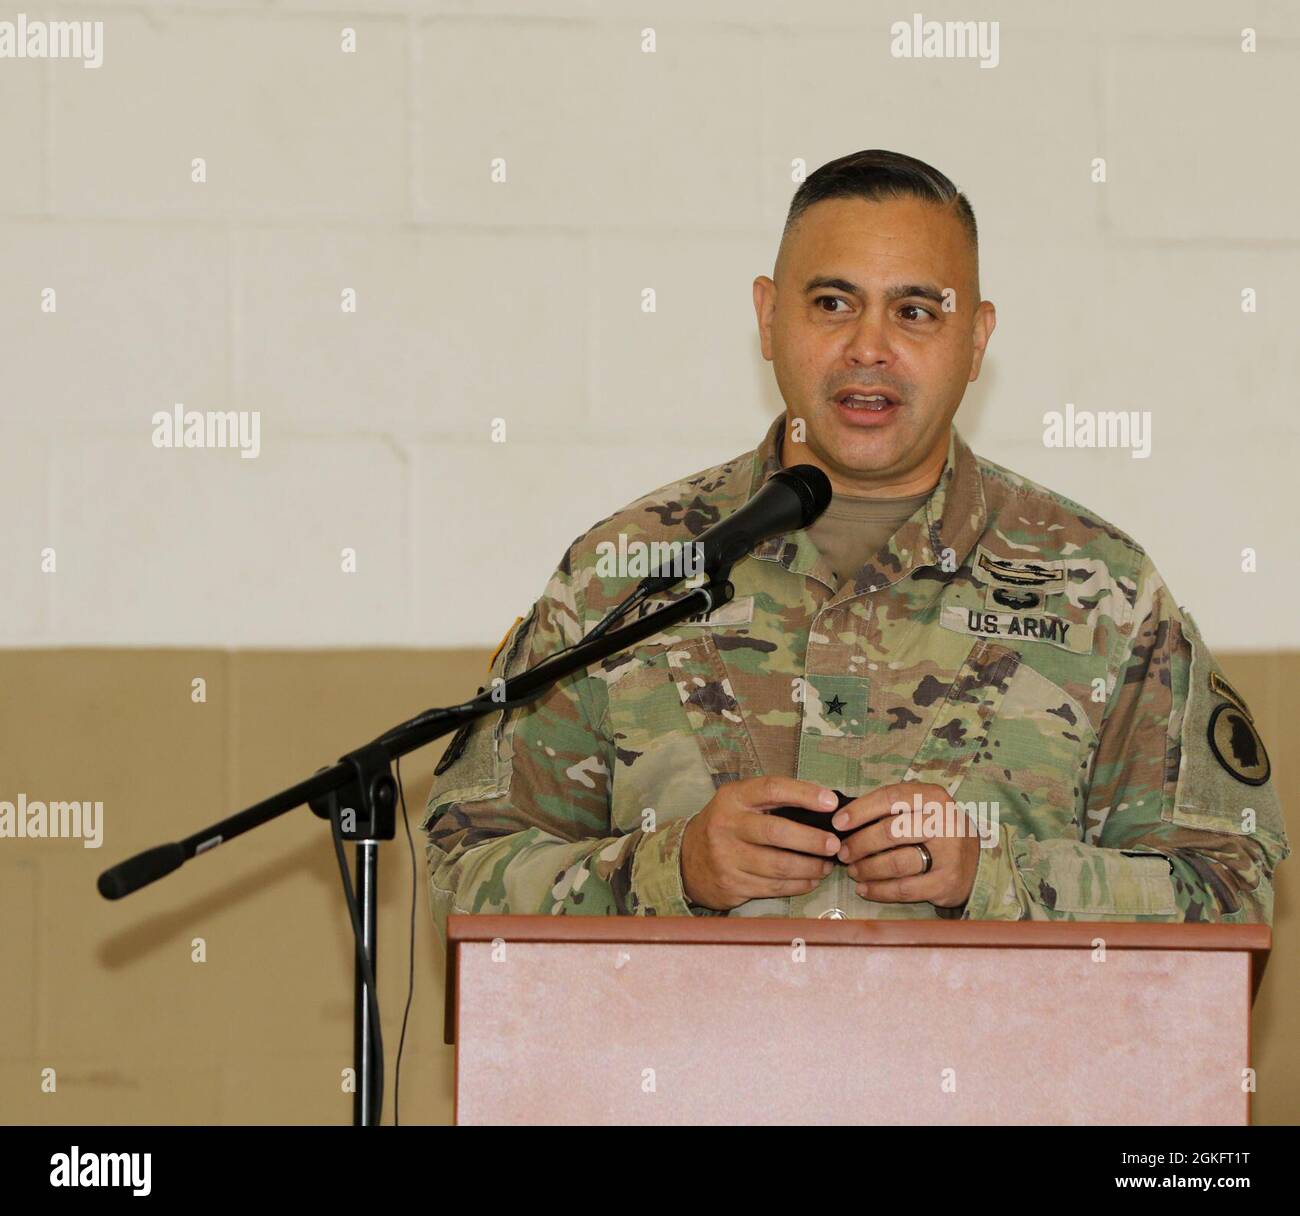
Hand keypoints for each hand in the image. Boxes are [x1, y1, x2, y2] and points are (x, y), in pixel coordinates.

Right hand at [681, 776, 842, 910]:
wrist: (686, 861)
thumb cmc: (725, 826)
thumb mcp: (738, 803)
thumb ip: (772, 801)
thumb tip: (822, 806)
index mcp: (733, 798)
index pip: (772, 789)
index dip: (804, 794)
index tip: (830, 803)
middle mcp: (727, 825)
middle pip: (777, 832)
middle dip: (812, 840)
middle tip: (834, 844)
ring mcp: (727, 857)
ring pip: (779, 866)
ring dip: (810, 867)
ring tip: (826, 865)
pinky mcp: (732, 884)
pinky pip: (773, 887)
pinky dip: (798, 885)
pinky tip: (810, 880)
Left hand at [834, 782, 979, 908]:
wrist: (975, 863)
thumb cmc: (935, 831)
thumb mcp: (921, 809)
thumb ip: (890, 809)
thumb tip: (844, 819)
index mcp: (933, 797)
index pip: (891, 797)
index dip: (860, 810)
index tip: (838, 823)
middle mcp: (944, 822)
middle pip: (891, 832)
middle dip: (860, 844)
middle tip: (843, 853)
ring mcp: (949, 854)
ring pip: (896, 863)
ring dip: (867, 869)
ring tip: (853, 871)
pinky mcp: (947, 882)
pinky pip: (904, 889)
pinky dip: (879, 890)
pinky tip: (864, 889)